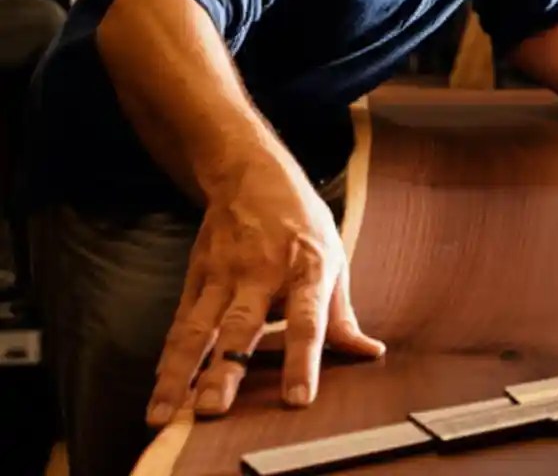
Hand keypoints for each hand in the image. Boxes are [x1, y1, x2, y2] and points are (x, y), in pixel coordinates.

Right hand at [146, 159, 384, 426]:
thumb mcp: (334, 258)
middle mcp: (262, 273)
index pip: (307, 321)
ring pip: (198, 329)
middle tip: (213, 409)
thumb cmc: (302, 223)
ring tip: (166, 412)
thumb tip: (368, 352)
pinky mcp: (196, 275)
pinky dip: (169, 355)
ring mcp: (223, 273)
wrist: (251, 174)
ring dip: (181, 373)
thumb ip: (343, 314)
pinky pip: (181, 321)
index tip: (298, 399)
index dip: (304, 361)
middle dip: (225, 370)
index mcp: (307, 270)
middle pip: (241, 328)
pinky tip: (160, 384)